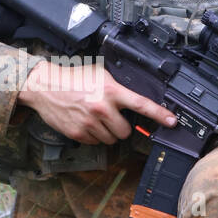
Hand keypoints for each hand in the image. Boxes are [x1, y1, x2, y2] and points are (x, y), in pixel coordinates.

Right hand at [17, 58, 177, 146]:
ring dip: (108, 132)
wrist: (45, 86)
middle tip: (111, 116)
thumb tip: (135, 100)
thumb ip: (118, 87)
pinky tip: (85, 123)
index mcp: (110, 91)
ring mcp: (89, 123)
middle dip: (121, 126)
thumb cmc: (73, 79)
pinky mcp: (78, 133)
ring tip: (96, 119)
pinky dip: (93, 136)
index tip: (172, 121)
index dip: (159, 114)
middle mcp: (102, 108)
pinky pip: (96, 142)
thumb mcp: (100, 75)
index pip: (141, 104)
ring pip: (112, 139)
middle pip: (126, 131)